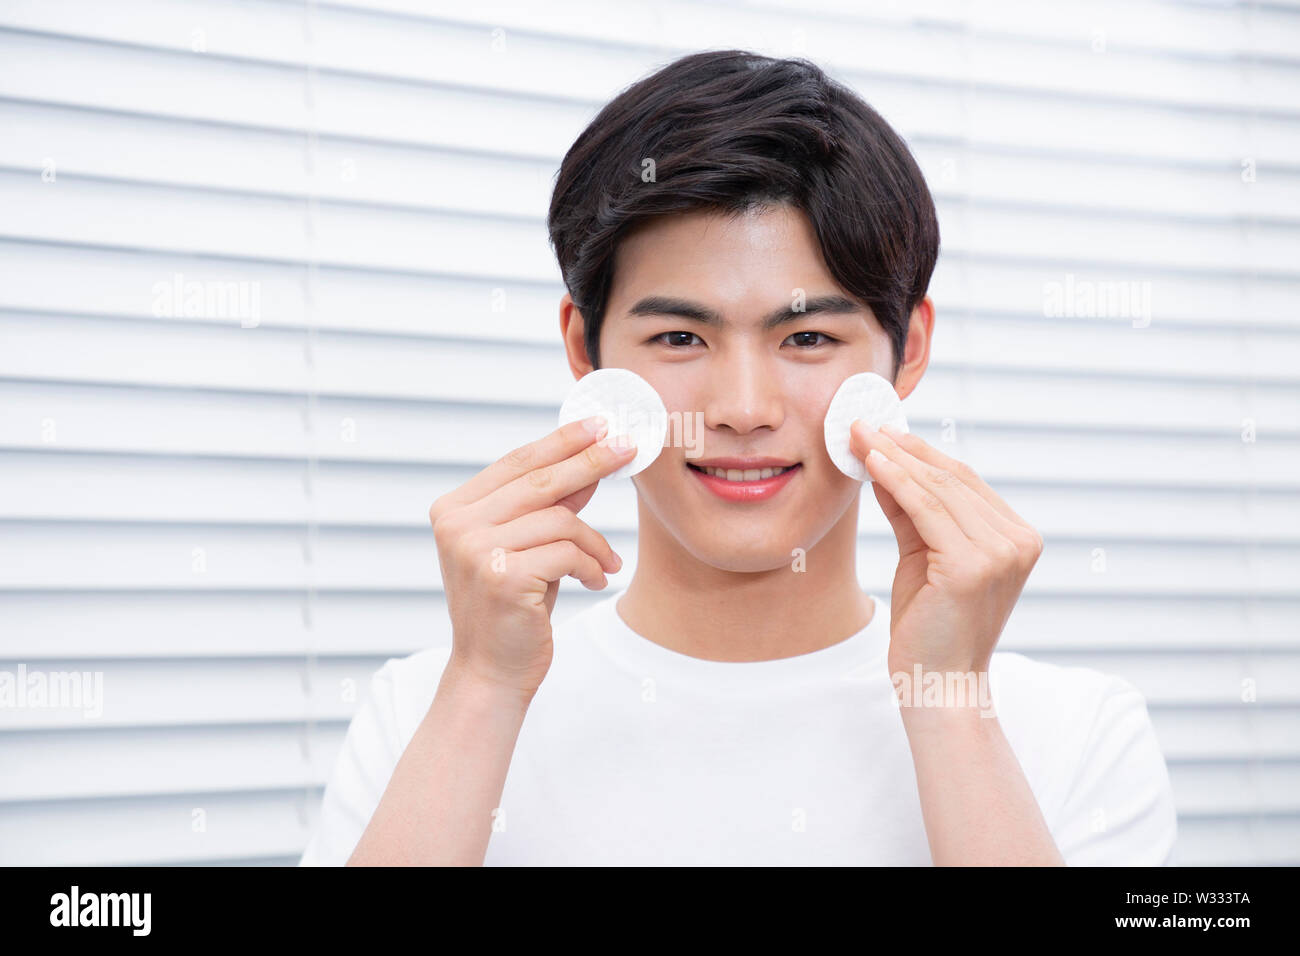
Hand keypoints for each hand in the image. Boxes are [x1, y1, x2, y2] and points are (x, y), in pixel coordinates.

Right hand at [428, 417, 635, 698]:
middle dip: (590, 461)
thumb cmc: (512, 609)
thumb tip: (590, 461)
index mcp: (454, 510)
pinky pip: (568, 552)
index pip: (516, 462)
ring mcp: (475, 550)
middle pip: (540, 480)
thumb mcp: (529, 547)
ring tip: (607, 564)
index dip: (561, 441)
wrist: (491, 672)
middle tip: (627, 448)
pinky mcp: (502, 576)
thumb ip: (549, 505)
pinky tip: (597, 580)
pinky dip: (592, 565)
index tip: (599, 425)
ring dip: (595, 541)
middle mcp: (457, 525)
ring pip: (560, 519)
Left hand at [849, 422, 1043, 679]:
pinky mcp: (975, 566)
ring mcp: (1001, 553)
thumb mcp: (920, 556)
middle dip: (902, 447)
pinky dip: (896, 481)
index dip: (920, 451)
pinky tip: (871, 463)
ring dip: (893, 458)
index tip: (880, 429)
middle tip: (861, 423)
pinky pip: (927, 510)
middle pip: (952, 479)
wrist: (937, 685)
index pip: (963, 481)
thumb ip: (909, 512)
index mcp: (1016, 537)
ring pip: (938, 490)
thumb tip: (883, 462)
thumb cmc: (928, 626)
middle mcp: (1018, 541)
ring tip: (858, 436)